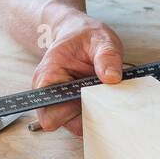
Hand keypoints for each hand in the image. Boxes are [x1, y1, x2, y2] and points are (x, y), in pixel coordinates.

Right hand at [31, 14, 123, 135]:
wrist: (80, 34)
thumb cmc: (85, 36)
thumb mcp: (101, 39)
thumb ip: (107, 56)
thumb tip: (111, 78)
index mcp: (49, 75)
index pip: (48, 112)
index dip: (68, 114)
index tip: (91, 102)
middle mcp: (52, 92)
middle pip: (63, 122)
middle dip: (85, 115)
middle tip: (104, 99)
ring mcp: (63, 101)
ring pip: (76, 124)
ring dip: (94, 115)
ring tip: (107, 96)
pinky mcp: (76, 106)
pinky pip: (86, 120)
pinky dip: (99, 114)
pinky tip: (108, 100)